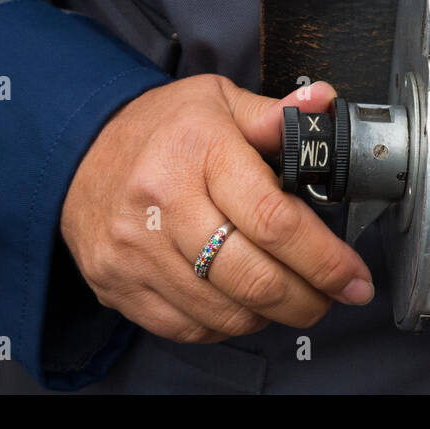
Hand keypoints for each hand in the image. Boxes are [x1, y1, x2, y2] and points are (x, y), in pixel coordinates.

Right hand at [59, 75, 373, 342]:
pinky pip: (188, 327)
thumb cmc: (160, 127)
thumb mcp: (217, 101)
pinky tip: (245, 303)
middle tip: (334, 295)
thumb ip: (274, 114)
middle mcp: (163, 203)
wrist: (76, 149)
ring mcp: (136, 251)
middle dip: (308, 298)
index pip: (273, 219)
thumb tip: (323, 105)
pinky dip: (228, 324)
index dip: (325, 258)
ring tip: (293, 296)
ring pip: (224, 311)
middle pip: (252, 276)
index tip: (354, 277)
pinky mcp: (118, 284)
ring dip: (273, 314)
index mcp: (198, 150)